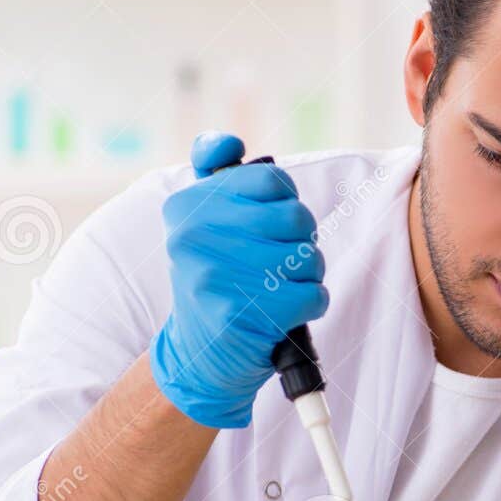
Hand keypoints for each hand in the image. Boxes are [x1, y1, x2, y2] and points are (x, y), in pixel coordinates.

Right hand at [149, 132, 327, 428]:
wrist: (198, 357)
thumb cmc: (216, 281)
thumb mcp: (202, 225)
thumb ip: (215, 176)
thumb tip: (228, 142)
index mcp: (187, 206)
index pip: (270, 179)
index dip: (286, 202)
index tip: (272, 224)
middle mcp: (194, 236)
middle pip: (296, 218)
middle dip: (301, 242)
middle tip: (279, 263)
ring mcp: (217, 275)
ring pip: (309, 256)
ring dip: (307, 276)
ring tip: (281, 288)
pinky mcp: (242, 314)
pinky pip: (313, 294)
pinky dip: (310, 306)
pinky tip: (285, 313)